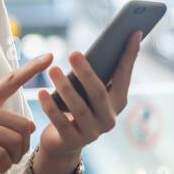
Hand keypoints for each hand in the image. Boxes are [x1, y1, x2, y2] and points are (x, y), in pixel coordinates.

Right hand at [0, 52, 51, 173]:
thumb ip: (5, 124)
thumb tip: (31, 126)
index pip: (10, 81)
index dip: (31, 69)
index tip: (50, 56)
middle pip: (22, 124)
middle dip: (24, 147)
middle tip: (15, 158)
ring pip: (13, 140)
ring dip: (14, 158)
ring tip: (5, 163)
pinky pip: (0, 153)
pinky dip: (4, 165)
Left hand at [37, 30, 142, 155]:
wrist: (62, 143)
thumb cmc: (75, 108)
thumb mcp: (87, 92)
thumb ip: (97, 73)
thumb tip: (106, 43)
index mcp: (117, 102)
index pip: (124, 75)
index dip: (129, 54)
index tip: (133, 31)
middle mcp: (109, 118)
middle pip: (98, 93)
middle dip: (86, 72)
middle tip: (72, 53)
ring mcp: (92, 132)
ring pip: (79, 108)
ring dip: (65, 88)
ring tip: (52, 70)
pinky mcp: (73, 142)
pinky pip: (61, 123)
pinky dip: (51, 107)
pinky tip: (40, 93)